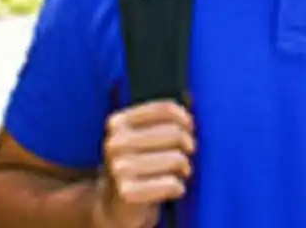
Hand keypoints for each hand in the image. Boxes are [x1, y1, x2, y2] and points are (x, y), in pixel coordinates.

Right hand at [93, 100, 195, 227]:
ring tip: (179, 172)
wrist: (114, 204)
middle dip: (188, 146)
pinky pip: (172, 184)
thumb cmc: (138, 164)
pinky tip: (173, 189)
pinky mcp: (128, 193)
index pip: (164, 109)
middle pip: (175, 134)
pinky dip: (179, 188)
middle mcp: (115, 143)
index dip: (184, 118)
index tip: (189, 128)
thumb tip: (191, 100)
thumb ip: (162, 119)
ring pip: (177, 159)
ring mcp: (119, 169)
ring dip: (185, 168)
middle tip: (186, 155)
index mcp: (118, 123)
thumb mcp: (141, 136)